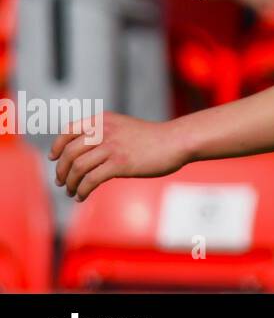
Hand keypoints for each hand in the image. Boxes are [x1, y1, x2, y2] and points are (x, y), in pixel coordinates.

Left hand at [50, 112, 187, 200]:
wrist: (176, 141)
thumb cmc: (153, 138)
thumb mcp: (124, 127)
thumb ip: (105, 134)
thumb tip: (83, 155)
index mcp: (103, 120)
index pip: (69, 131)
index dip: (57, 146)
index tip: (54, 158)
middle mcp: (104, 131)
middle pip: (69, 152)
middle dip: (61, 170)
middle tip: (62, 182)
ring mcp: (112, 147)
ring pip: (77, 168)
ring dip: (70, 184)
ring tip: (72, 192)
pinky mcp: (120, 163)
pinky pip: (90, 180)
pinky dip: (82, 191)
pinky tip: (82, 197)